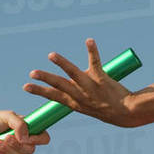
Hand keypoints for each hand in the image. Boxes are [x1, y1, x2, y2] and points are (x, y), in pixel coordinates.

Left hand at [0, 110, 50, 153]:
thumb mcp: (8, 116)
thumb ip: (20, 125)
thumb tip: (25, 139)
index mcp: (29, 128)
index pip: (44, 138)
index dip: (38, 140)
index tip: (27, 138)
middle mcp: (25, 140)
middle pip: (31, 150)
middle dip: (17, 144)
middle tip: (6, 136)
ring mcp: (17, 149)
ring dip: (7, 148)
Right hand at [23, 38, 138, 126]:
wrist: (127, 113)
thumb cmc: (105, 108)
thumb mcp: (86, 105)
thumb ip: (74, 94)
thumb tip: (65, 82)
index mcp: (75, 103)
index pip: (54, 96)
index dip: (39, 91)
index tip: (26, 86)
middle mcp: (81, 95)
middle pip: (59, 85)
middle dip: (44, 79)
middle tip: (32, 73)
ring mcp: (91, 87)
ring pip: (74, 73)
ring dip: (62, 63)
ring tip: (51, 55)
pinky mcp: (102, 79)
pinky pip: (96, 62)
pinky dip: (92, 50)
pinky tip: (89, 41)